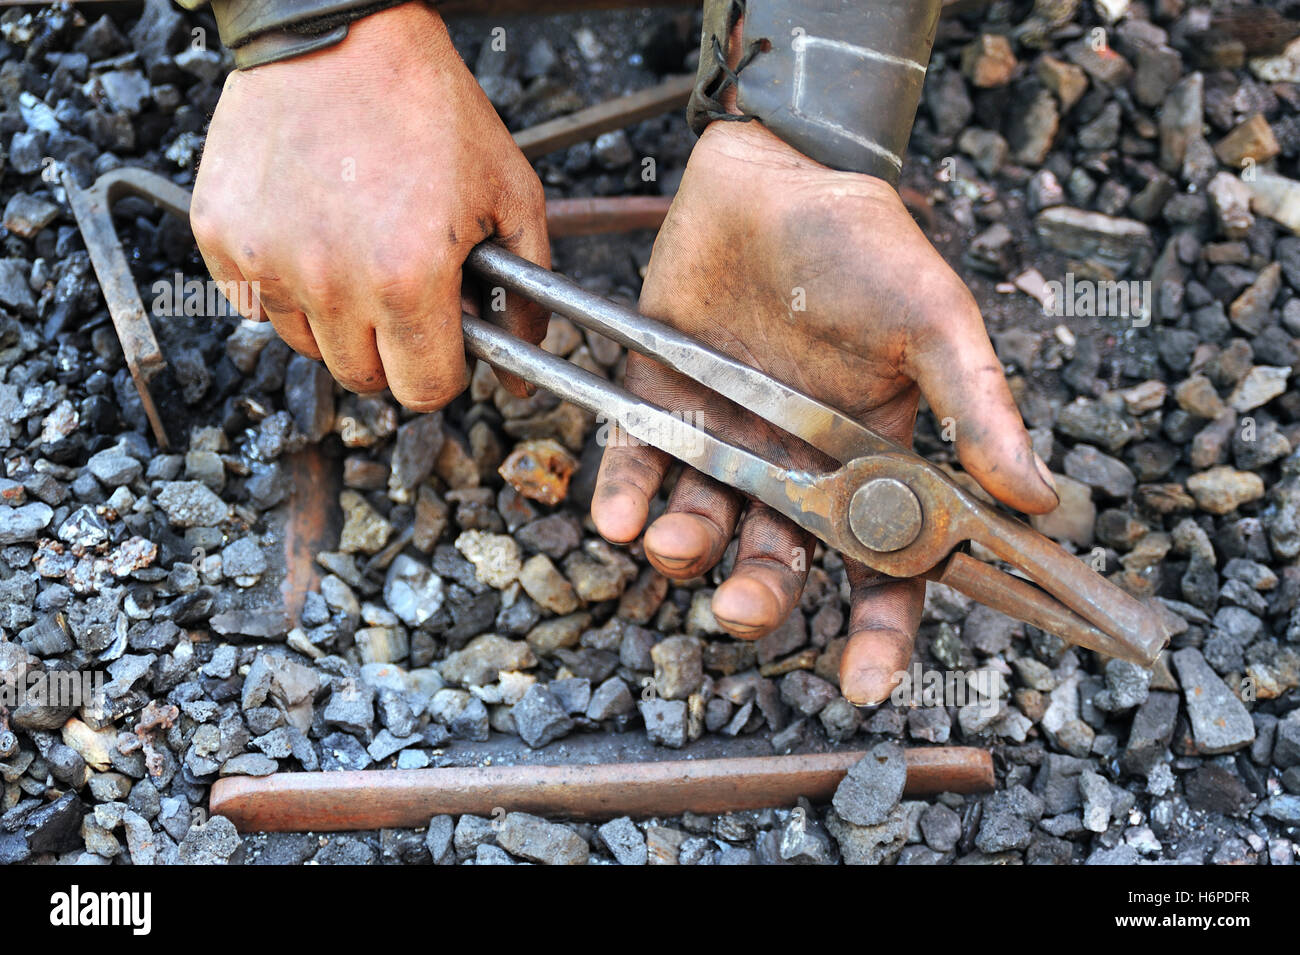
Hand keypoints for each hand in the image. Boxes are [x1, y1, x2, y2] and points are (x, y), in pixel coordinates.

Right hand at [191, 3, 547, 408]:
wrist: (342, 32)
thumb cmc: (429, 105)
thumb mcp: (510, 196)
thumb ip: (525, 295)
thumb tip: (523, 373)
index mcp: (408, 278)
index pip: (424, 390)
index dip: (444, 371)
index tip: (445, 343)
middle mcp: (332, 280)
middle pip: (362, 378)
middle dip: (393, 349)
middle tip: (405, 294)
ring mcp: (268, 261)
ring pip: (307, 346)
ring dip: (337, 320)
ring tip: (357, 253)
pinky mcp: (222, 237)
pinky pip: (256, 303)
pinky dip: (285, 285)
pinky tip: (312, 234)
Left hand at [590, 121, 1059, 704]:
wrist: (776, 172)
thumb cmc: (866, 244)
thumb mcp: (935, 319)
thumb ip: (977, 406)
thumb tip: (1039, 499)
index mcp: (872, 460)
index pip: (882, 568)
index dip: (880, 632)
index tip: (866, 682)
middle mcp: (797, 463)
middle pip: (781, 561)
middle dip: (761, 595)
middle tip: (745, 606)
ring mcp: (726, 435)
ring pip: (703, 525)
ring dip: (686, 553)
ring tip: (674, 546)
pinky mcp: (659, 399)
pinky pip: (637, 466)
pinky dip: (623, 497)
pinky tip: (619, 516)